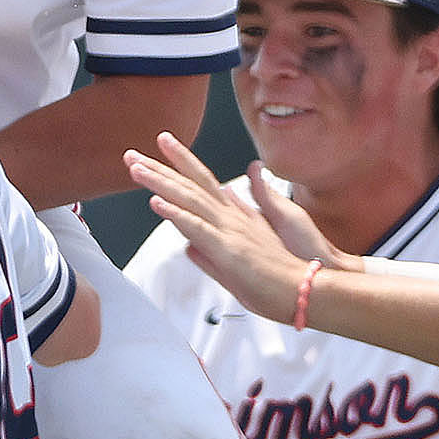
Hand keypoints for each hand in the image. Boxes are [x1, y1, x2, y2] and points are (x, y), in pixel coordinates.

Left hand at [124, 133, 319, 315]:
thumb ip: (210, 254)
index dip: (182, 164)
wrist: (305, 290)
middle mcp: (231, 219)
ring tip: (136, 168)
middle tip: (132, 154)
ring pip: (190, 200)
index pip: (203, 184)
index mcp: (235, 220)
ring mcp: (230, 231)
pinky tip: (156, 203)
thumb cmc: (277, 280)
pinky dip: (176, 214)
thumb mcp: (235, 266)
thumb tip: (188, 247)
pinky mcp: (229, 249)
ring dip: (160, 182)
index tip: (163, 148)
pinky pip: (198, 228)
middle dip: (160, 167)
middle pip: (191, 185)